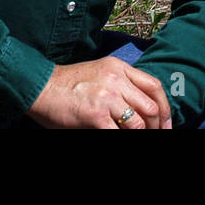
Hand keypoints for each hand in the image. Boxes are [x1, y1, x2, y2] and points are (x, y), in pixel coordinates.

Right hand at [26, 57, 171, 129]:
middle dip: (157, 127)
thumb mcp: (99, 74)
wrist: (39, 87)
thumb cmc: (67, 85)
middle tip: (156, 136)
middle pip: (151, 106)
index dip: (165, 108)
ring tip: (135, 137)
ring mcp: (106, 96)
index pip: (154, 86)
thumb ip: (120, 85)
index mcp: (118, 67)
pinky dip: (122, 137)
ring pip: (139, 123)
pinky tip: (115, 136)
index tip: (166, 124)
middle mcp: (116, 79)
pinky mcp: (96, 114)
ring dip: (140, 134)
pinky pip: (119, 133)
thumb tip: (141, 110)